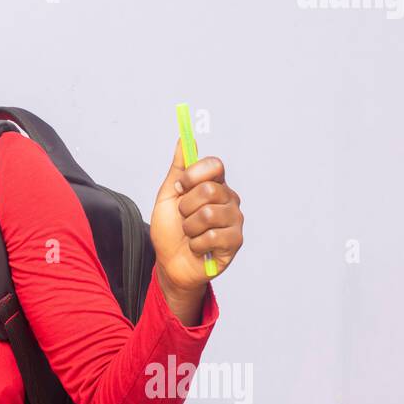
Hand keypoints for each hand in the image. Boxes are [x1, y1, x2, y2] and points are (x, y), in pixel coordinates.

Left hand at [150, 140, 243, 297]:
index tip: (180, 187)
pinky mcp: (235, 242)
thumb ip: (178, 169)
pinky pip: (211, 236)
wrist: (170, 263)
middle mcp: (229, 199)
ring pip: (208, 214)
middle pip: (209, 190)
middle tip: (184, 217)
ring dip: (189, 227)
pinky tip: (198, 248)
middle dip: (186, 206)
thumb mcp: (168, 196)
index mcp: (214, 185)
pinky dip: (196, 244)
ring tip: (190, 233)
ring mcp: (234, 220)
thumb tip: (184, 140)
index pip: (214, 165)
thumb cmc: (170, 230)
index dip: (193, 174)